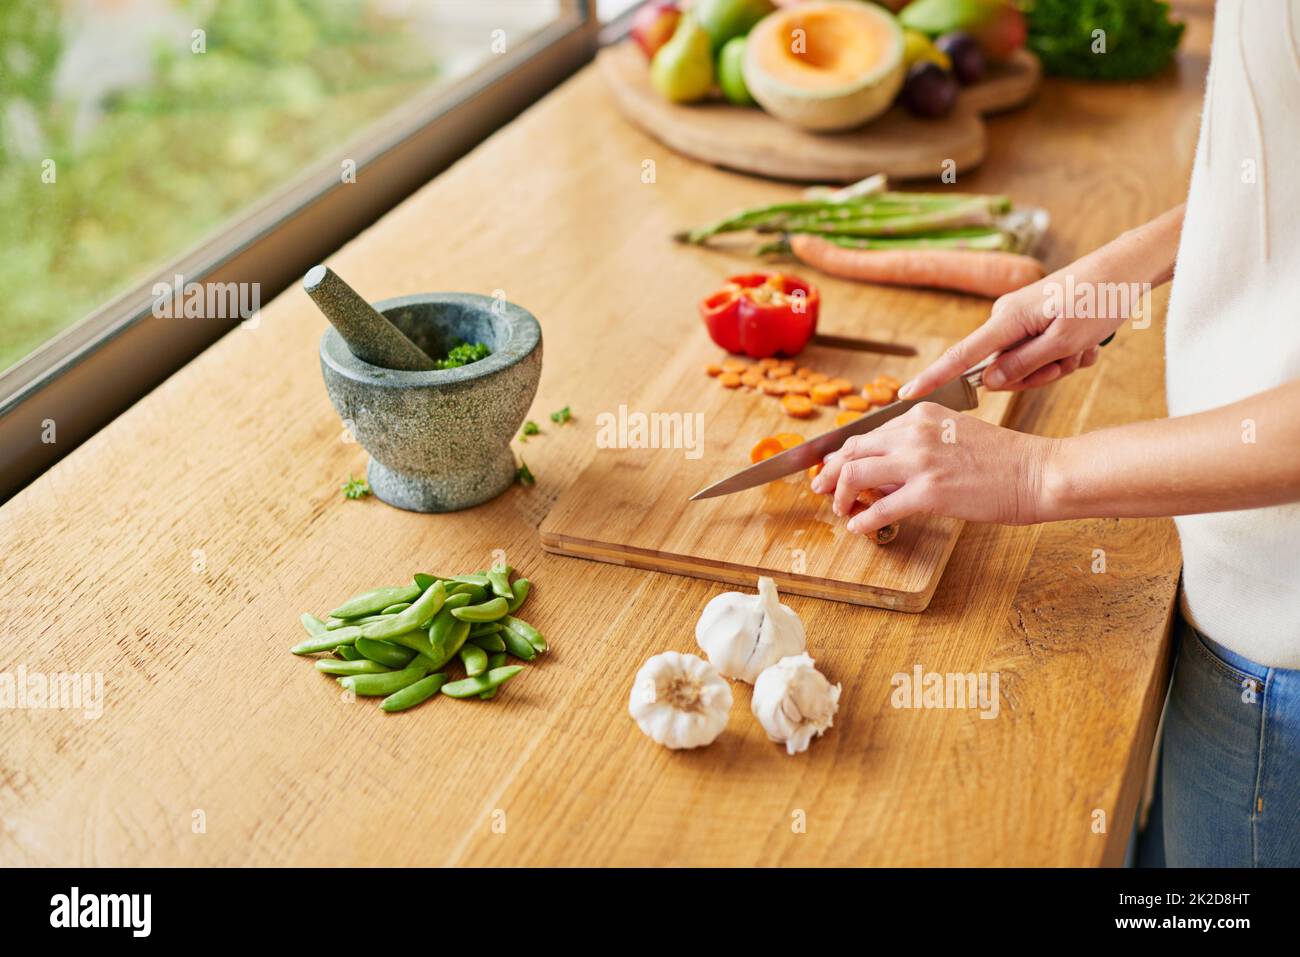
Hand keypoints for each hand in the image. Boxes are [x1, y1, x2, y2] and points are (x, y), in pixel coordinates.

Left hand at [809, 403, 1059, 535]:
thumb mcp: (952, 435)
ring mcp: (920, 461)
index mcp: (920, 416)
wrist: (1037, 472)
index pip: (866, 434)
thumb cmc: (1004, 459)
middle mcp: (914, 432)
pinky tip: (858, 528)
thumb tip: (885, 473)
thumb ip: (917, 447)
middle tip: (821, 488)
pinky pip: (880, 507)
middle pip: (852, 450)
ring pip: (856, 475)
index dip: (843, 455)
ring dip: (840, 496)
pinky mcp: (929, 492)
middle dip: (830, 472)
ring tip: (840, 510)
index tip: (833, 469)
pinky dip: (863, 520)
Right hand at [899, 270, 1120, 399]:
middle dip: (1037, 374)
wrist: (1127, 268)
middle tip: (1068, 362)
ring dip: (1057, 364)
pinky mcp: (1037, 320)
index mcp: (1007, 320)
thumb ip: (1023, 365)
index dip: (934, 377)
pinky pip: (1041, 353)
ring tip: (1081, 348)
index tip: (906, 393)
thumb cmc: (1099, 300)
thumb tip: (989, 381)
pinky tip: (1086, 343)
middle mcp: (1007, 318)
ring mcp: (1022, 319)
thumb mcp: (1064, 342)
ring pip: (1027, 364)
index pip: (961, 355)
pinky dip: (1065, 355)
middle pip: (1003, 369)